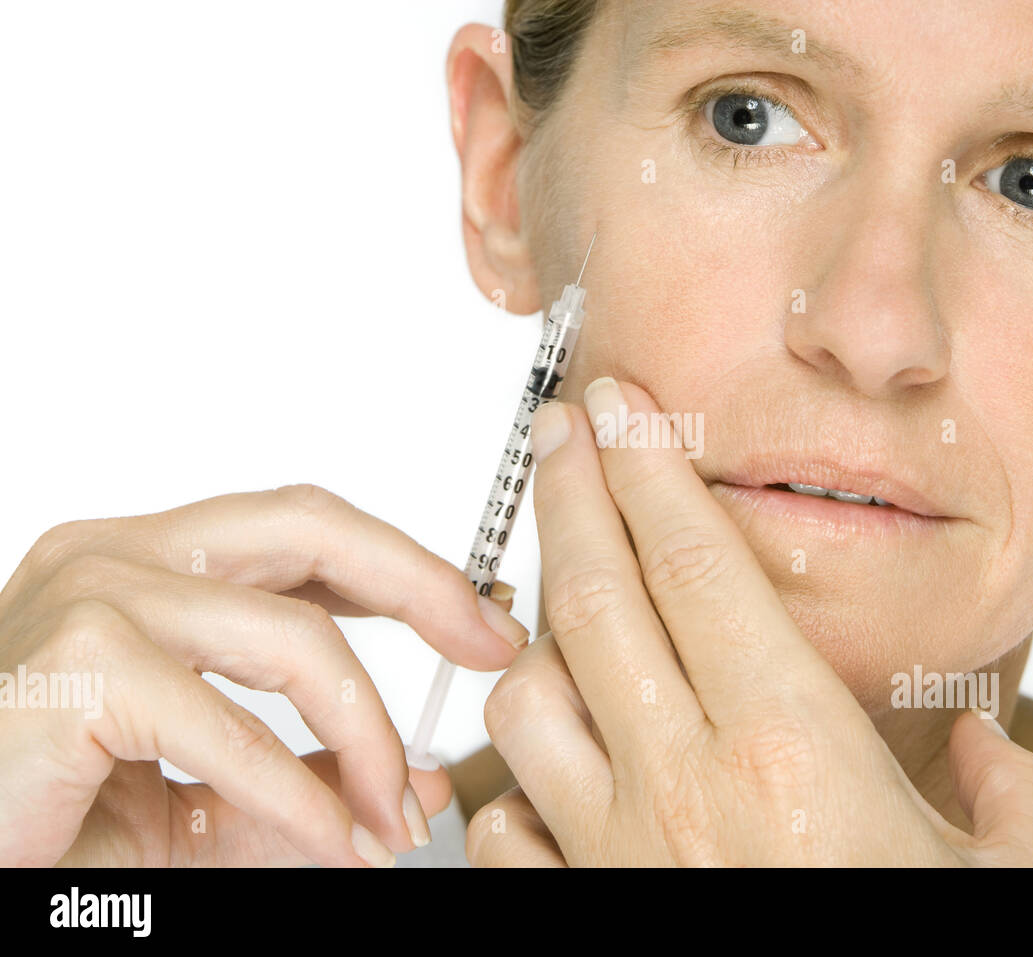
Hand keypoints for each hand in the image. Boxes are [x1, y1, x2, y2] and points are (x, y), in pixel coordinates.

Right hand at [0, 484, 529, 865]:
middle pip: (312, 528)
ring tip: (391, 814)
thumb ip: (302, 781)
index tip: (480, 620)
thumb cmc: (41, 818)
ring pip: (293, 636)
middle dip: (422, 584)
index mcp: (148, 567)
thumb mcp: (200, 800)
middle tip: (489, 645)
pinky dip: (297, 796)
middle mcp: (117, 558)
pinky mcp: (76, 668)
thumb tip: (413, 778)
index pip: (305, 532)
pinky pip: (232, 728)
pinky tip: (334, 840)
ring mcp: (92, 599)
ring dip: (366, 734)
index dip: (408, 568)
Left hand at [467, 379, 1032, 865]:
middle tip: (561, 433)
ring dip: (536, 645)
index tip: (620, 407)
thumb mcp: (1004, 880)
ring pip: (530, 704)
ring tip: (560, 614)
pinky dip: (517, 790)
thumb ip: (1011, 802)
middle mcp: (687, 789)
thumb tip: (1000, 753)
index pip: (698, 569)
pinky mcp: (588, 914)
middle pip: (596, 601)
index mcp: (791, 751)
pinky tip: (550, 781)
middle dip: (570, 495)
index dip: (651, 473)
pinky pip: (511, 833)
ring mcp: (620, 856)